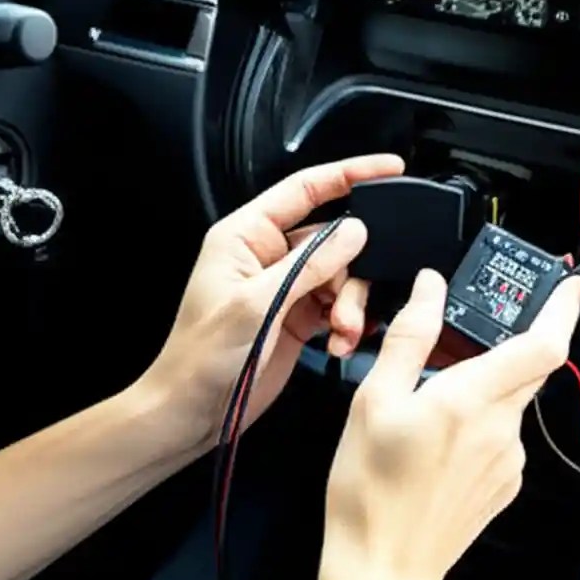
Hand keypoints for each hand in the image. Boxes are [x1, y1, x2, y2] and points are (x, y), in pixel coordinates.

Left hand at [135, 154, 404, 452]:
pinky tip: (341, 342)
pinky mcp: (299, 317)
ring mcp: (285, 287)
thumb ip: (309, 264)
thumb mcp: (257, 303)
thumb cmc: (200, 357)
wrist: (192, 411)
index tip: (388, 168)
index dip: (349, 173)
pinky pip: (340, 306)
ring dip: (352, 304)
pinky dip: (349, 323)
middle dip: (353, 270)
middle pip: (334, 239)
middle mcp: (267, 256)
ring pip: (343, 276)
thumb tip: (353, 232)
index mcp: (246, 236)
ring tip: (344, 331)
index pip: (305, 188)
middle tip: (351, 302)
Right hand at [317, 270, 579, 579]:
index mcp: (472, 399)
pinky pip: (503, 434)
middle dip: (508, 342)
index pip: (545, 344)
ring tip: (430, 400)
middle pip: (529, 367)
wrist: (383, 565)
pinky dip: (481, 421)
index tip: (568, 284)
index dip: (564, 309)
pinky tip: (439, 438)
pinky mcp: (506, 482)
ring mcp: (509, 459)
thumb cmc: (370, 490)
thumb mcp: (373, 400)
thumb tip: (429, 287)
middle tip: (468, 333)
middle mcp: (501, 428)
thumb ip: (410, 337)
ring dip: (485, 386)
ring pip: (511, 401)